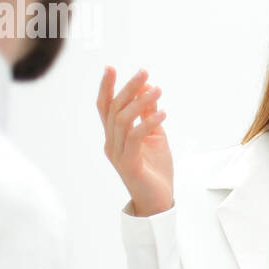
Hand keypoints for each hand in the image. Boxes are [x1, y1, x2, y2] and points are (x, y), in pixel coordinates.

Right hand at [96, 66, 173, 217]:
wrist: (158, 201)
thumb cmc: (155, 169)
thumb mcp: (155, 136)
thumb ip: (148, 115)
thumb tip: (148, 89)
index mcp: (114, 136)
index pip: (105, 107)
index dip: (106, 88)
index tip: (110, 68)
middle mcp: (111, 143)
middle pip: (114, 109)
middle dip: (128, 88)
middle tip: (143, 72)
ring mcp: (118, 154)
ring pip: (123, 121)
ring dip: (141, 102)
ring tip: (158, 90)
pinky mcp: (129, 164)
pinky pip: (136, 137)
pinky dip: (148, 122)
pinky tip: (162, 113)